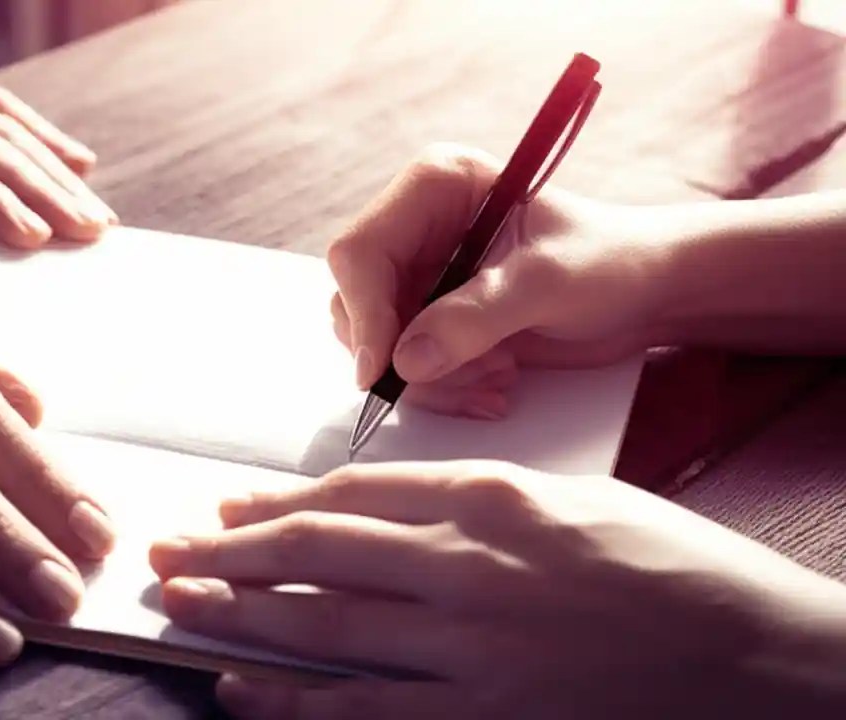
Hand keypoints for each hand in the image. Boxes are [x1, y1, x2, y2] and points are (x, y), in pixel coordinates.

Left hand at [149, 462, 845, 718]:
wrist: (762, 655)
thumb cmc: (672, 567)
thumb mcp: (570, 500)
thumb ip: (474, 498)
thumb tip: (384, 503)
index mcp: (492, 497)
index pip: (352, 494)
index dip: (275, 502)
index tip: (224, 507)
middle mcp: (468, 564)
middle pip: (318, 551)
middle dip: (229, 552)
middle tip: (166, 553)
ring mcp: (472, 646)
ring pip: (324, 623)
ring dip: (239, 613)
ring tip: (180, 606)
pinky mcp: (487, 717)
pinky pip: (365, 711)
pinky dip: (293, 700)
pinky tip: (240, 689)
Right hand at [327, 143, 671, 418]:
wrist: (647, 292)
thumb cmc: (610, 261)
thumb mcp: (547, 284)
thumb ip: (474, 317)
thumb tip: (405, 360)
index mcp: (436, 186)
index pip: (360, 250)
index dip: (364, 310)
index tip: (383, 369)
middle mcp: (416, 226)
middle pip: (355, 300)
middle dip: (405, 352)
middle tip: (471, 375)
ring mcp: (420, 274)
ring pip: (376, 341)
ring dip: (431, 376)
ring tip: (498, 375)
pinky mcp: (430, 316)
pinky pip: (404, 364)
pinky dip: (444, 386)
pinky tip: (495, 381)